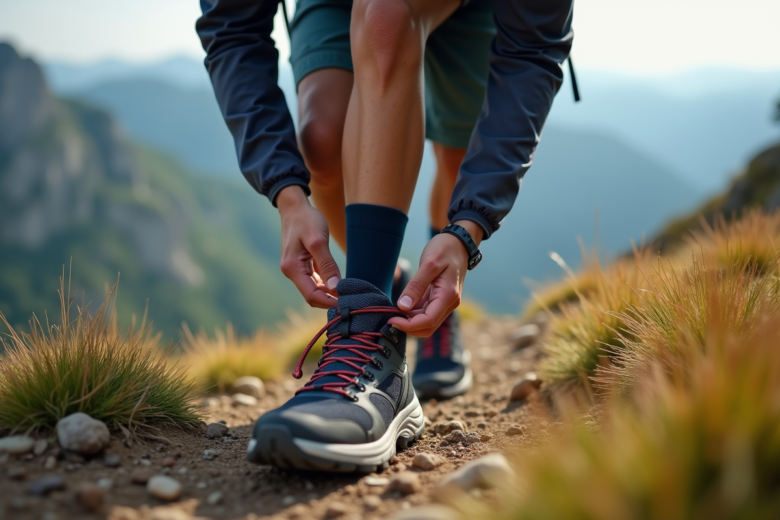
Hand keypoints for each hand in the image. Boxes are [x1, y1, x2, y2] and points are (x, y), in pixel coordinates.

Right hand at [277, 186, 340, 307]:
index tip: (348, 304)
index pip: (311, 295)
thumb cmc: (306, 220)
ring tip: (350, 294)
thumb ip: (327, 265)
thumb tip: (336, 287)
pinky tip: (341, 285)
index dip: (329, 302)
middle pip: (312, 296)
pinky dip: (327, 284)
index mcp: (292, 268)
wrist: (295, 207)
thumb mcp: (318, 240)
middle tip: (352, 301)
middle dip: (331, 300)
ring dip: (330, 294)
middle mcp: (292, 272)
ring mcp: (296, 270)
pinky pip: (315, 281)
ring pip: (314, 289)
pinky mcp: (302, 266)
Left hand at [388, 220, 482, 336]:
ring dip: (409, 320)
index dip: (408, 325)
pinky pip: (425, 312)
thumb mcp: (429, 264)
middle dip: (408, 327)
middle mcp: (449, 304)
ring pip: (426, 322)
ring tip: (393, 310)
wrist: (459, 242)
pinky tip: (401, 305)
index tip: (391, 319)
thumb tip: (402, 306)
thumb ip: (416, 286)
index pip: (427, 322)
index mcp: (448, 296)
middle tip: (389, 317)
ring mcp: (445, 302)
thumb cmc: (445, 249)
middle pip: (427, 327)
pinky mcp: (440, 299)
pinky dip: (413, 313)